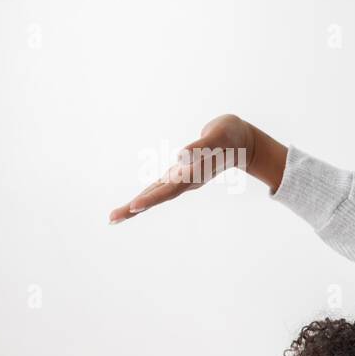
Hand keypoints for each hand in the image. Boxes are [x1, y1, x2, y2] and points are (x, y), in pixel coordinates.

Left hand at [109, 114, 253, 223]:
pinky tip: (137, 204)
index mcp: (193, 174)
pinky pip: (160, 187)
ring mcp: (184, 178)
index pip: (168, 189)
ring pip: (157, 194)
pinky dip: (147, 196)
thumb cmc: (230, 136)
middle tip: (112, 219)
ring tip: (116, 217)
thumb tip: (179, 157)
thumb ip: (200, 148)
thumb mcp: (217, 138)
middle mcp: (186, 180)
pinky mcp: (182, 174)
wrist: (243, 142)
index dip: (151, 198)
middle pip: (157, 196)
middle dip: (135, 208)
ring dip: (137, 206)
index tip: (133, 207)